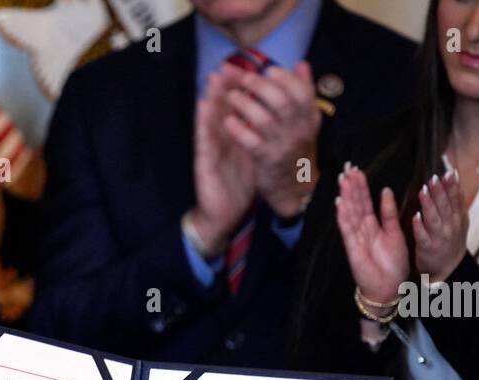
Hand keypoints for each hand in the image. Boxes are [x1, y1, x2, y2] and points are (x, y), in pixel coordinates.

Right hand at [186, 68, 256, 255]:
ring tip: (214, 77)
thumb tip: (276, 117)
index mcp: (236, 138)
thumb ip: (262, 136)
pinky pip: (204, 140)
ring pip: (211, 119)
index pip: (238, 110)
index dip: (241, 91)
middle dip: (226, 88)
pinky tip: (203, 106)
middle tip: (227, 65)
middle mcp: (222, 141)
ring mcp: (211, 150)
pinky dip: (203, 122)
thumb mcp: (255, 157)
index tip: (248, 70)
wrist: (224, 216)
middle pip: (223, 110)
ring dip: (212, 97)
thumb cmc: (238, 187)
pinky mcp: (204, 162)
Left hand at [221, 60, 320, 218]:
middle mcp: (298, 131)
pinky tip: (227, 121)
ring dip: (244, 104)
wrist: (296, 189)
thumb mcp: (306, 120)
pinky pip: (251, 142)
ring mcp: (282, 146)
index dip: (285, 79)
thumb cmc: (296, 148)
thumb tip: (301, 64)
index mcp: (309, 118)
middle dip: (259, 85)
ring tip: (230, 96)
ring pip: (263, 120)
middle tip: (241, 77)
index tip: (268, 70)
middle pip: (281, 102)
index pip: (302, 92)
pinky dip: (238, 130)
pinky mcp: (266, 162)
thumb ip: (302, 92)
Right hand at [335, 164, 408, 305]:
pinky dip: (343, 216)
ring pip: (350, 213)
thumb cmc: (393, 264)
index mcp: (373, 225)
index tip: (358, 171)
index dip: (361, 187)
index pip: (365, 202)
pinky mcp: (352, 248)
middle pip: (355, 204)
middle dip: (351, 187)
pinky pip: (347, 230)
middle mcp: (362, 229)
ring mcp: (356, 238)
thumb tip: (386, 191)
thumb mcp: (396, 233)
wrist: (389, 288)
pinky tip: (340, 203)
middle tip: (347, 168)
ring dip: (346, 197)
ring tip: (343, 180)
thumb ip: (389, 213)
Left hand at [412, 169, 468, 280]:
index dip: (452, 186)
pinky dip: (419, 226)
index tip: (449, 173)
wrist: (449, 269)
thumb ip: (457, 202)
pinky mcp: (427, 248)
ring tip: (423, 191)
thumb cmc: (451, 242)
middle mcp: (450, 227)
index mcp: (458, 219)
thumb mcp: (460, 222)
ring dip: (429, 205)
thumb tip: (454, 179)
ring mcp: (439, 238)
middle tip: (434, 178)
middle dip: (440, 192)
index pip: (456, 199)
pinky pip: (422, 236)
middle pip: (445, 207)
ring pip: (434, 219)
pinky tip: (415, 216)